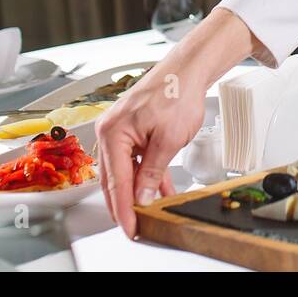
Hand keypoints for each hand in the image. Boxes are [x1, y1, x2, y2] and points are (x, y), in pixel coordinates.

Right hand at [97, 8, 265, 237]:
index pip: (117, 182)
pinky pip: (134, 158)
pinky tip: (157, 189)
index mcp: (113, 133)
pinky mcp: (131, 129)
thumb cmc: (177, 92)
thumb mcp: (168, 140)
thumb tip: (141, 198)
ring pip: (125, 170)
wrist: (187, 68)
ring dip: (136, 190)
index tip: (130, 227)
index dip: (123, 209)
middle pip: (114, 178)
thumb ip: (152, 172)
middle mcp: (110, 131)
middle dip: (124, 204)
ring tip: (147, 211)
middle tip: (135, 225)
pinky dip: (145, 174)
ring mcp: (119, 130)